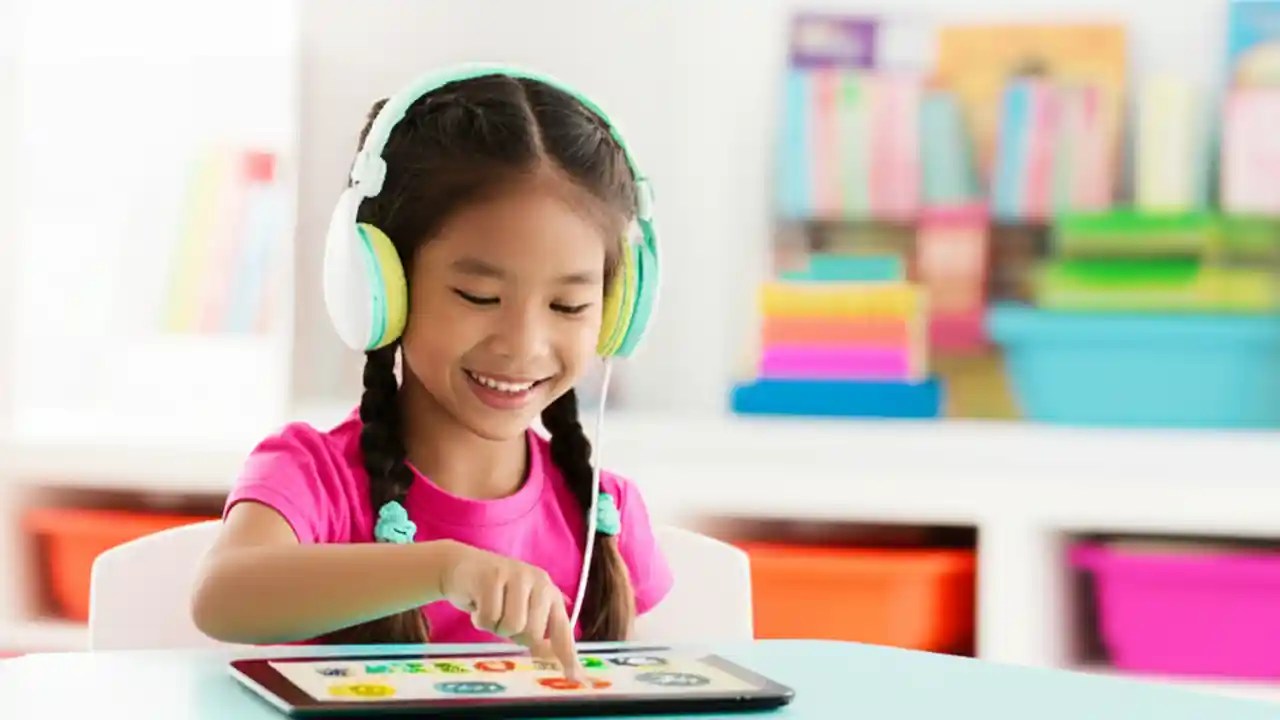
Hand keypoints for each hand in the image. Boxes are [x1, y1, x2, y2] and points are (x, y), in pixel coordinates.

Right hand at [440, 543, 581, 680]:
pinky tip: (477, 603)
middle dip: (513, 635)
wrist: (461, 567)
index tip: (576, 679)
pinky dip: (479, 619)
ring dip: (495, 627)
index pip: (562, 630)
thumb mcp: (520, 608)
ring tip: (490, 609)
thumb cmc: (493, 594)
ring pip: (511, 626)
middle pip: (533, 634)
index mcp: (550, 593)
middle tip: (502, 618)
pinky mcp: (492, 577)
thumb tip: (551, 659)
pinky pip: (489, 618)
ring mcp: (517, 576)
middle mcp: (539, 582)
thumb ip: (537, 630)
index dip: (568, 656)